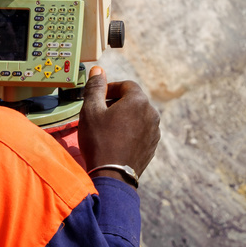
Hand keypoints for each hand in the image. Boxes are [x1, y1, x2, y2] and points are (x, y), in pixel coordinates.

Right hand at [78, 67, 159, 182]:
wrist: (112, 176)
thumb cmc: (99, 140)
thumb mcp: (91, 110)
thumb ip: (95, 87)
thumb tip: (98, 70)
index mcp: (138, 100)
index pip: (126, 85)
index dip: (110, 88)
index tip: (98, 98)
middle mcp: (152, 113)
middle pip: (134, 100)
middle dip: (117, 103)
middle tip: (99, 114)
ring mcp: (154, 131)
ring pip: (138, 116)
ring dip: (124, 117)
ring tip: (107, 129)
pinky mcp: (153, 146)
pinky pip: (141, 131)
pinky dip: (130, 131)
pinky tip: (116, 141)